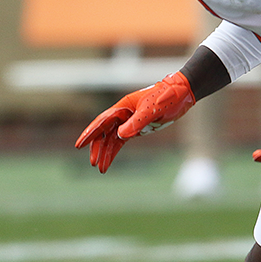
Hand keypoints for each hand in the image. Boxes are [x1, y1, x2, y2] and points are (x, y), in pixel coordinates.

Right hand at [75, 71, 195, 172]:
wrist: (181, 93)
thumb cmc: (166, 97)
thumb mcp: (151, 110)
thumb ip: (136, 123)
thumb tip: (120, 135)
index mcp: (122, 107)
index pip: (101, 122)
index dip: (89, 134)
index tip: (79, 145)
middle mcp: (121, 115)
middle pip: (103, 133)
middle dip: (96, 148)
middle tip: (92, 162)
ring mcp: (127, 122)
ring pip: (111, 140)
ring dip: (105, 153)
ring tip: (100, 168)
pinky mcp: (135, 129)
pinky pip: (120, 142)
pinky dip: (114, 151)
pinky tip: (108, 161)